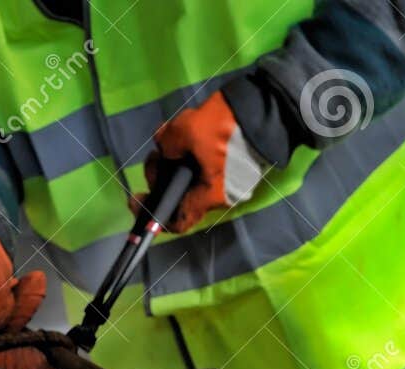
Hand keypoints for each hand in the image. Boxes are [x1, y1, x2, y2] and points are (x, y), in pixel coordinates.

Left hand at [139, 91, 265, 232]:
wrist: (266, 110)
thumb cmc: (225, 126)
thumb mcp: (185, 131)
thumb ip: (167, 146)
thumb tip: (165, 151)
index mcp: (210, 195)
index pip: (178, 221)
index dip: (153, 215)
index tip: (138, 199)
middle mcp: (221, 195)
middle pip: (183, 195)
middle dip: (163, 175)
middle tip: (156, 155)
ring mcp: (231, 181)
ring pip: (193, 178)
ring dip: (177, 161)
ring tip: (172, 135)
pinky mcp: (236, 166)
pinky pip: (207, 167)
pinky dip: (193, 155)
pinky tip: (188, 133)